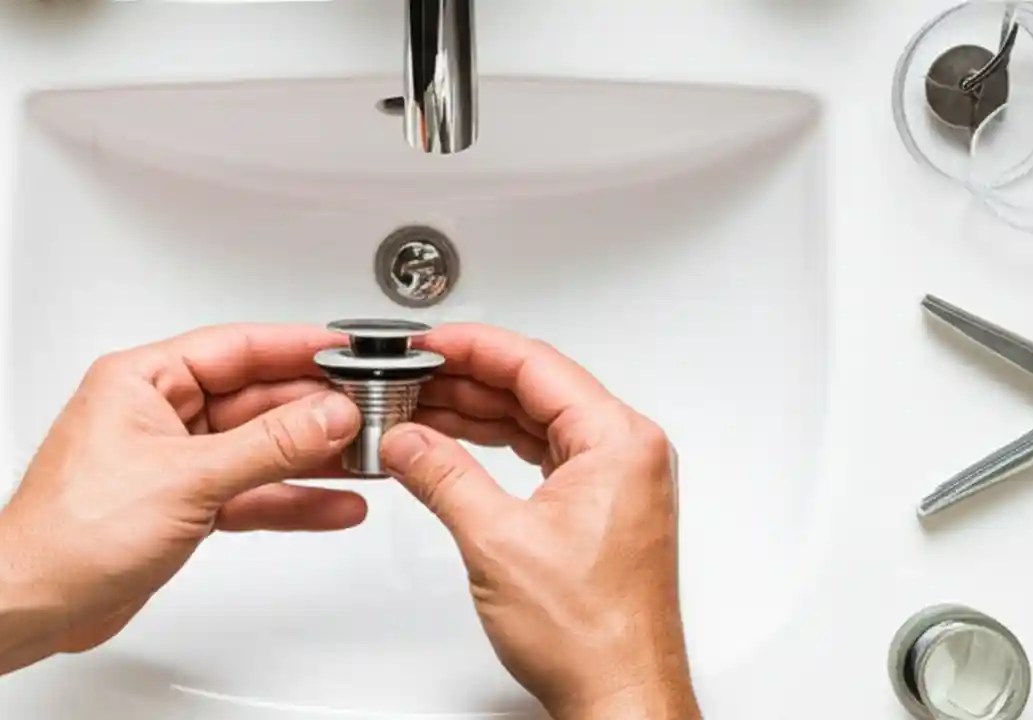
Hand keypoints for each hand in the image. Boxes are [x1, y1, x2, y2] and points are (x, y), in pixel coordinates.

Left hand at [0, 325, 362, 652]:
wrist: (34, 603)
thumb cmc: (70, 532)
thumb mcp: (187, 478)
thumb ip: (268, 445)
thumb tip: (326, 414)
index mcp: (144, 380)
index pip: (238, 348)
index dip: (297, 347)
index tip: (347, 352)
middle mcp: (159, 413)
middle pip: (256, 398)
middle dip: (313, 410)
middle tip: (368, 413)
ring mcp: (174, 460)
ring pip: (259, 447)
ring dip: (310, 456)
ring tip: (365, 456)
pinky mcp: (184, 503)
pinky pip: (251, 491)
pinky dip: (290, 498)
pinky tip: (332, 503)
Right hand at [380, 325, 699, 719]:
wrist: (621, 696)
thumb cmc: (592, 636)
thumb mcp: (496, 541)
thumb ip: (443, 476)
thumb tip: (406, 439)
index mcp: (618, 443)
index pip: (535, 365)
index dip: (472, 347)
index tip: (427, 342)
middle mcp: (626, 453)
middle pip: (535, 388)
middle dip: (466, 380)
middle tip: (410, 375)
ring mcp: (616, 481)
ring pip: (536, 420)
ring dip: (477, 413)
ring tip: (419, 406)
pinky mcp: (600, 508)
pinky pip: (543, 454)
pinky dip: (496, 446)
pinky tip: (455, 446)